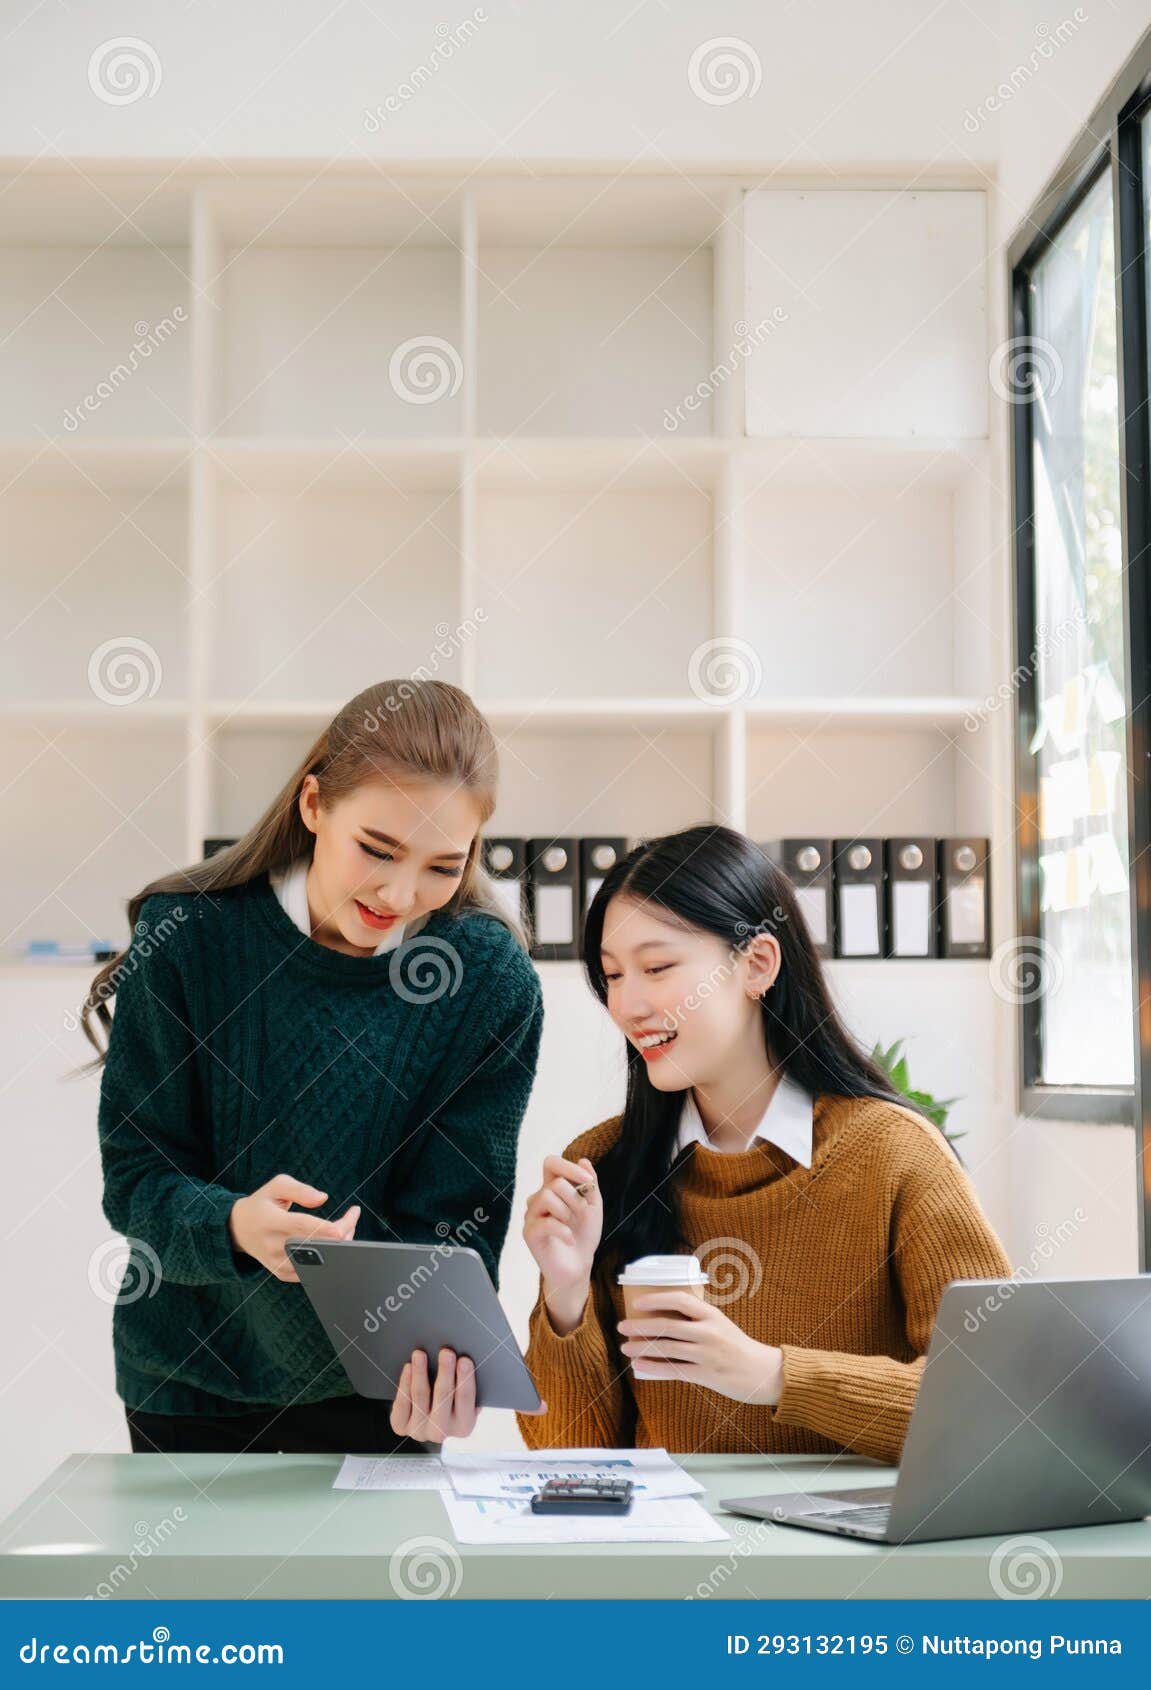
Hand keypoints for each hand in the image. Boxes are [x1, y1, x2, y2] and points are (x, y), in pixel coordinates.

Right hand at [228, 1173, 359, 1280]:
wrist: (240, 1229)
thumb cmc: (262, 1204)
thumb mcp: (277, 1186)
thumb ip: (300, 1190)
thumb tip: (323, 1198)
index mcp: (272, 1222)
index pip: (303, 1227)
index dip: (328, 1227)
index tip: (349, 1218)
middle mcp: (274, 1246)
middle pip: (317, 1244)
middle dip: (343, 1231)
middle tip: (353, 1216)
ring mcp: (278, 1263)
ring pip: (318, 1261)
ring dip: (339, 1245)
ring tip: (346, 1227)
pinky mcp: (283, 1274)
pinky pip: (313, 1269)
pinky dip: (329, 1257)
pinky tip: (334, 1241)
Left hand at [389, 1347, 478, 1442]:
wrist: (426, 1416)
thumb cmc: (449, 1400)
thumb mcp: (462, 1398)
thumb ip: (465, 1386)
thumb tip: (465, 1361)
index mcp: (464, 1426)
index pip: (466, 1399)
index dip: (465, 1379)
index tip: (464, 1360)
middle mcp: (441, 1432)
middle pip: (443, 1397)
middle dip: (445, 1372)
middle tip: (446, 1352)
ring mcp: (420, 1431)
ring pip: (420, 1396)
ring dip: (420, 1373)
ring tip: (420, 1354)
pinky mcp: (401, 1426)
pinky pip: (402, 1402)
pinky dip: (405, 1383)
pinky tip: (408, 1367)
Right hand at [523, 1154, 602, 1333]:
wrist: (578, 1266)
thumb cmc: (584, 1235)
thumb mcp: (593, 1206)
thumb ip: (590, 1184)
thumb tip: (584, 1160)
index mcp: (553, 1188)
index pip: (551, 1163)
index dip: (568, 1167)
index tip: (588, 1182)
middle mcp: (539, 1198)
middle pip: (554, 1183)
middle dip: (576, 1198)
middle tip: (583, 1214)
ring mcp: (532, 1215)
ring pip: (547, 1196)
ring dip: (568, 1212)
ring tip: (572, 1226)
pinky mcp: (529, 1233)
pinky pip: (545, 1222)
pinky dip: (564, 1231)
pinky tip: (570, 1239)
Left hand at [617, 1290, 783, 1405]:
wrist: (761, 1372)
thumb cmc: (735, 1345)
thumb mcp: (719, 1324)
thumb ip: (696, 1319)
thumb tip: (662, 1313)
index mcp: (712, 1315)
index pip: (680, 1301)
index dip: (656, 1299)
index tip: (637, 1302)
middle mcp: (709, 1333)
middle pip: (668, 1326)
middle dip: (641, 1326)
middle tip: (622, 1326)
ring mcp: (707, 1355)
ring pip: (668, 1349)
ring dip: (642, 1347)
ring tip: (625, 1347)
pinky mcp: (705, 1375)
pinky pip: (673, 1370)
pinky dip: (653, 1367)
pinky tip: (639, 1365)